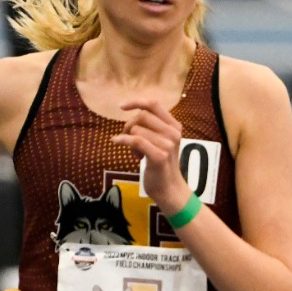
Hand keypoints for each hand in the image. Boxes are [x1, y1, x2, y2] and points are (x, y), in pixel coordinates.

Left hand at [113, 96, 188, 214]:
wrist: (169, 189)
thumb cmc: (161, 164)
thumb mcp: (161, 140)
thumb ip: (152, 126)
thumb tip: (133, 112)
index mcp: (174, 125)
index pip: (153, 104)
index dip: (136, 102)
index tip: (121, 106)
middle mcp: (173, 133)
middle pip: (142, 116)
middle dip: (129, 125)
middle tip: (127, 138)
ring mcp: (167, 144)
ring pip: (136, 129)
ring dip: (129, 139)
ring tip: (135, 152)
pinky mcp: (159, 156)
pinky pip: (135, 140)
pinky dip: (123, 140)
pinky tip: (117, 142)